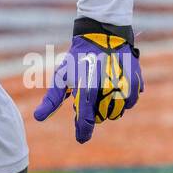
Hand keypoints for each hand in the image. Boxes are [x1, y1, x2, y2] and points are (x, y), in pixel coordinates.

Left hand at [33, 18, 142, 143]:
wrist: (102, 34)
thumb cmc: (77, 58)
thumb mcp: (61, 76)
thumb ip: (51, 99)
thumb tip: (37, 118)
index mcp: (86, 88)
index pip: (85, 120)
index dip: (83, 131)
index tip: (81, 138)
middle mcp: (106, 89)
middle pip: (101, 117)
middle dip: (95, 111)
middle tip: (90, 94)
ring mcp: (123, 85)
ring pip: (117, 112)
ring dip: (109, 107)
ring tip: (102, 91)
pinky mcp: (135, 81)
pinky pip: (130, 102)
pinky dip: (123, 100)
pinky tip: (115, 87)